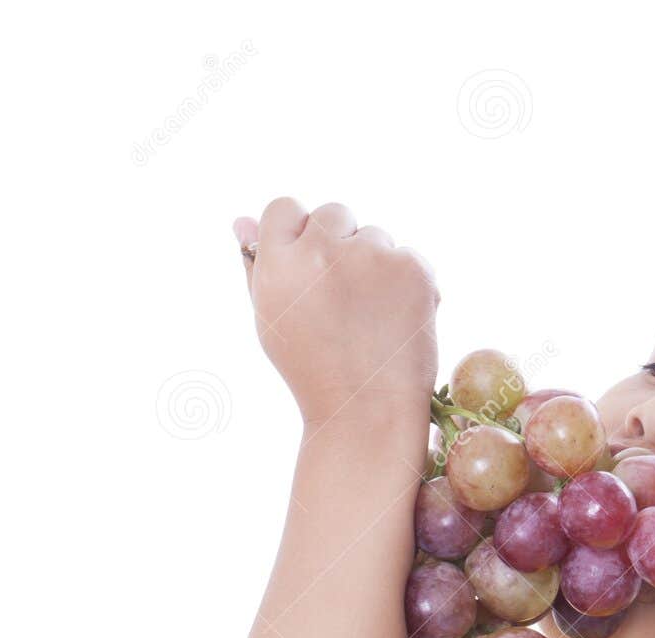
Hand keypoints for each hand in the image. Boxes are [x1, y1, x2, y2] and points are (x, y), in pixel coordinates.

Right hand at [235, 198, 439, 423]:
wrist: (367, 412)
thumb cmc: (314, 370)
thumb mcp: (271, 321)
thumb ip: (256, 268)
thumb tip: (242, 220)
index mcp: (278, 263)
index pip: (284, 207)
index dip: (299, 233)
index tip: (310, 263)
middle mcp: (322, 252)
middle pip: (334, 213)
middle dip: (340, 243)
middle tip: (344, 299)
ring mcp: (371, 257)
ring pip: (375, 235)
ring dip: (376, 263)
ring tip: (371, 316)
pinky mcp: (412, 269)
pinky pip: (408, 256)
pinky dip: (408, 282)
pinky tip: (397, 319)